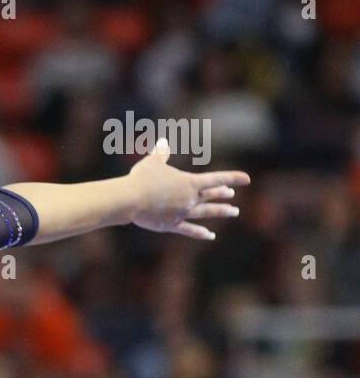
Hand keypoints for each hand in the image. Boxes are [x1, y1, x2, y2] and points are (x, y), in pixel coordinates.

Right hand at [126, 138, 249, 240]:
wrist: (130, 200)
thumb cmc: (142, 178)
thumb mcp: (152, 162)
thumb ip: (161, 153)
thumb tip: (163, 142)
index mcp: (189, 182)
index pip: (216, 179)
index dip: (232, 178)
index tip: (247, 179)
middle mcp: (190, 199)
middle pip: (211, 196)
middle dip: (222, 195)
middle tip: (232, 196)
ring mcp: (182, 213)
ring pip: (206, 213)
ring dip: (220, 211)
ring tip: (233, 212)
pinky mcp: (171, 225)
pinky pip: (189, 230)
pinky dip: (200, 233)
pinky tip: (210, 235)